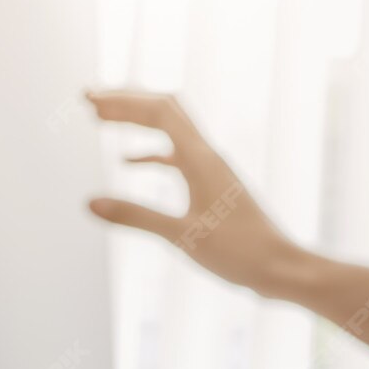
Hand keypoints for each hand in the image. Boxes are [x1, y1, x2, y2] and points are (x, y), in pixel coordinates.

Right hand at [86, 90, 305, 296]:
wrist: (280, 267)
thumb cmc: (239, 253)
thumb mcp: (181, 236)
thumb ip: (135, 217)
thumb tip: (89, 203)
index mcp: (201, 158)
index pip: (158, 110)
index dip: (122, 100)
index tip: (88, 101)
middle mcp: (207, 155)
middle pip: (164, 108)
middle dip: (126, 100)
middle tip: (89, 100)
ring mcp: (211, 169)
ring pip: (170, 129)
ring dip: (137, 120)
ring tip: (102, 120)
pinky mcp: (213, 186)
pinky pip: (176, 157)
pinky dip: (150, 152)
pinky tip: (128, 161)